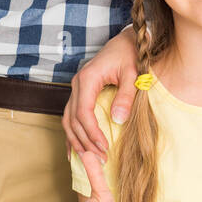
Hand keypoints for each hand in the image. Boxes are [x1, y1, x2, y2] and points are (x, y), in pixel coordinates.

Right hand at [62, 25, 138, 159]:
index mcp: (88, 78)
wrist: (125, 42)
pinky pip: (70, 116)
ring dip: (76, 140)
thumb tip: (118, 119)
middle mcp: (77, 84)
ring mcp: (76, 88)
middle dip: (85, 141)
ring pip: (68, 119)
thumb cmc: (130, 56)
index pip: (84, 112)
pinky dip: (72, 133)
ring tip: (89, 159)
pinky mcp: (80, 92)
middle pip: (73, 119)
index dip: (92, 132)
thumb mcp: (133, 74)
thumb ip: (126, 96)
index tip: (104, 147)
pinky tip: (75, 149)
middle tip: (100, 159)